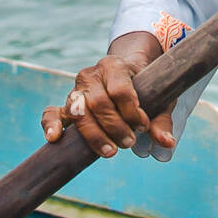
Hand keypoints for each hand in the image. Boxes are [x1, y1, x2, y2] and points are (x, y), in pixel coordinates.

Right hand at [40, 47, 175, 157]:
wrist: (127, 74)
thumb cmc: (145, 87)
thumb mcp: (158, 99)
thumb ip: (160, 120)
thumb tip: (166, 143)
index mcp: (114, 66)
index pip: (119, 90)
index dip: (132, 112)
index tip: (143, 125)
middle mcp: (91, 75)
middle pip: (99, 104)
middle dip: (115, 127)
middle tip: (130, 142)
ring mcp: (76, 90)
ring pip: (78, 112)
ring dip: (94, 135)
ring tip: (111, 151)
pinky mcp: (67, 106)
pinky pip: (52, 113)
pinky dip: (51, 125)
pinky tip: (55, 138)